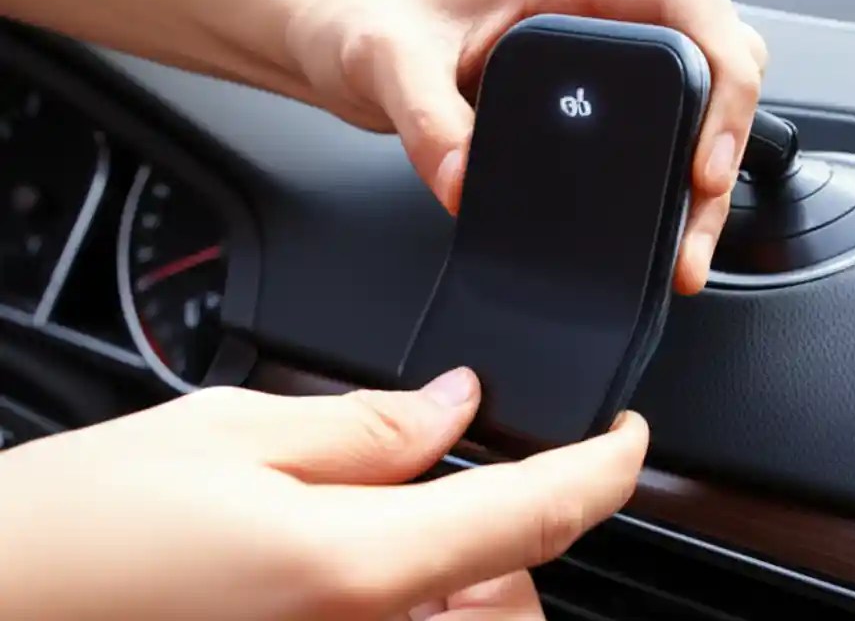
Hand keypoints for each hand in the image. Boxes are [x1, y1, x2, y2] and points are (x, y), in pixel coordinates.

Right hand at [0, 368, 647, 619]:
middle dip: (508, 534)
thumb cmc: (73, 538)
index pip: (540, 515)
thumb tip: (454, 408)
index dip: (607, 468)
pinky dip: (415, 606)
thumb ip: (364, 426)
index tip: (628, 434)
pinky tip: (343, 571)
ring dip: (463, 581)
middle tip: (437, 478)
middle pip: (518, 597)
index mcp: (359, 568)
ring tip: (366, 529)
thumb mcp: (226, 432)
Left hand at [285, 0, 768, 293]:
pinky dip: (671, 179)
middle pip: (717, 55)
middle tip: (700, 210)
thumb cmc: (367, 20)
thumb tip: (466, 184)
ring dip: (706, 170)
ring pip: (699, 96)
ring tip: (688, 245)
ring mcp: (601, 49)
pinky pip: (661, 125)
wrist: (338, 34)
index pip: (690, 4)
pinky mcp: (590, 93)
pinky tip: (662, 224)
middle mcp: (598, 7)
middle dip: (728, 136)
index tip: (702, 158)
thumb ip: (426, 121)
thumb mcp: (388, 64)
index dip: (722, 78)